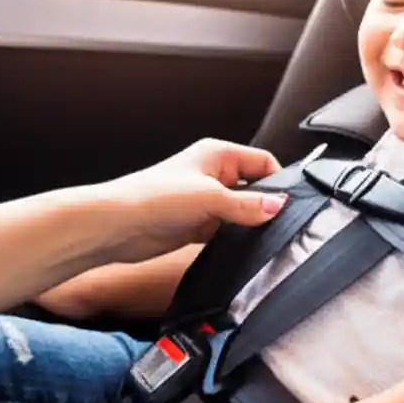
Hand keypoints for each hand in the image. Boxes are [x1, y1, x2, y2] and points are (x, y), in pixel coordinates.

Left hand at [100, 139, 285, 264]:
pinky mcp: (197, 225)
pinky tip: (239, 247)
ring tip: (256, 236)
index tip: (287, 204)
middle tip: (274, 223)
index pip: (262, 162)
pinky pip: (227, 231)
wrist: (116, 226)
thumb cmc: (151, 197)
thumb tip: (278, 206)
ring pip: (241, 211)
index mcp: (217, 155)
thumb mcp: (209, 197)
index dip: (277, 181)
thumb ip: (247, 204)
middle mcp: (213, 175)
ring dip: (248, 224)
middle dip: (264, 204)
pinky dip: (235, 238)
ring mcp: (205, 201)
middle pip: (254, 188)